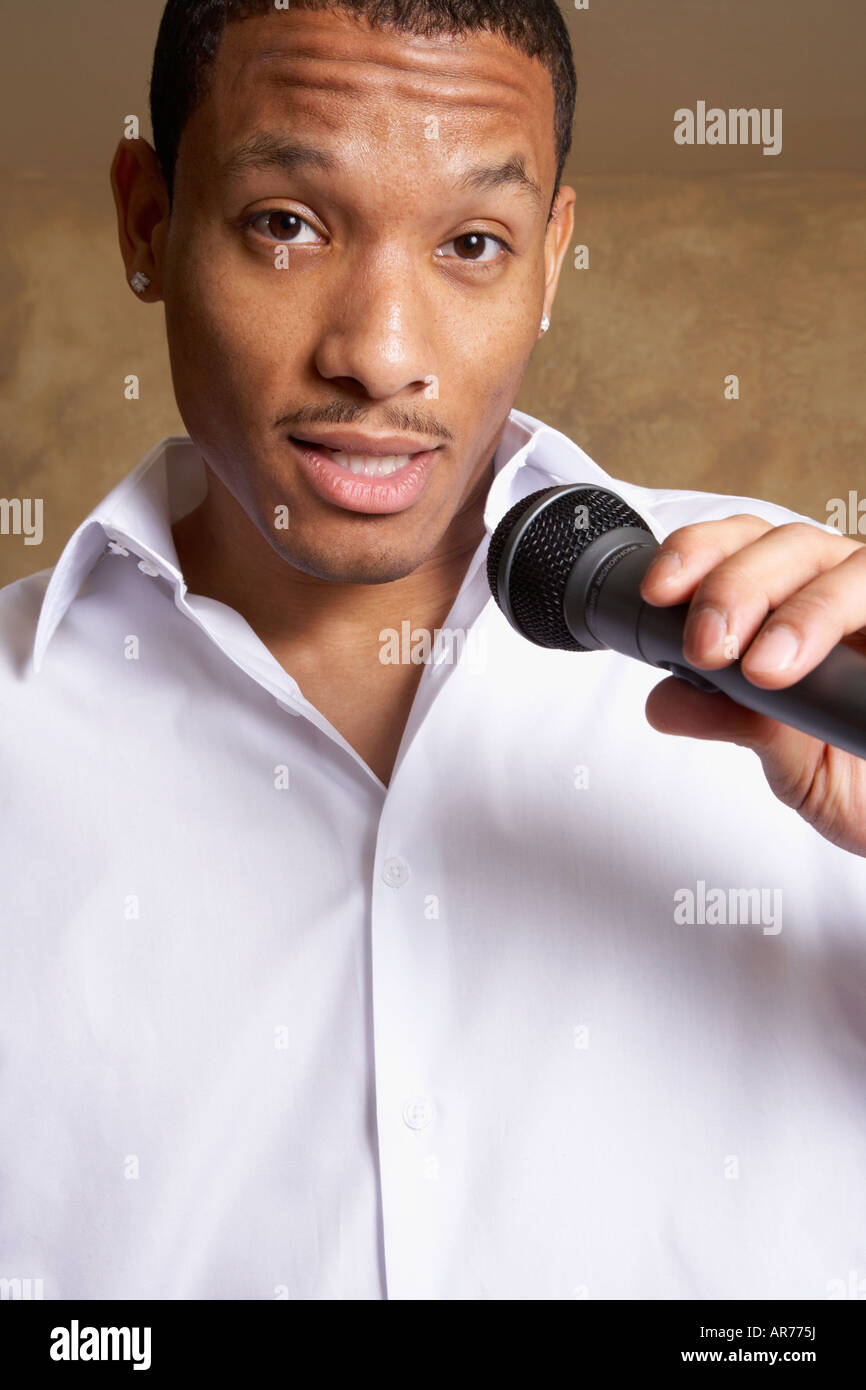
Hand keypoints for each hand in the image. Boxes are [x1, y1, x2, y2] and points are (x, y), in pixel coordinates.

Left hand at [639, 514, 865, 856]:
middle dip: (736, 588)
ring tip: (765, 671)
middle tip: (707, 647)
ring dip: (804, 613)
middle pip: (791, 546)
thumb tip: (665, 701)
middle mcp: (844, 588)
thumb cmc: (850, 769)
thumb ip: (728, 719)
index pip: (742, 542)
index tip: (657, 593)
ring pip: (855, 570)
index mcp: (793, 595)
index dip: (698, 552)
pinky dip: (855, 625)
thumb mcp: (781, 754)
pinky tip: (848, 673)